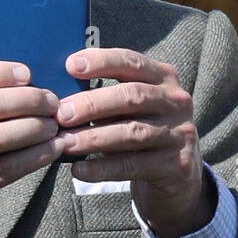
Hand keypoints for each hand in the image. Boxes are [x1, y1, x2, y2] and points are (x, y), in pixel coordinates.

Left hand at [57, 47, 213, 237]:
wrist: (177, 176)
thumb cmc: (141, 132)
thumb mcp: (129, 109)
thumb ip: (105, 97)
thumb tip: (57, 97)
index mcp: (163, 77)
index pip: (131, 62)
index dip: (102, 62)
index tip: (70, 65)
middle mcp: (176, 101)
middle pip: (131, 96)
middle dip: (92, 103)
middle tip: (61, 114)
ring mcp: (180, 133)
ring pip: (132, 132)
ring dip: (93, 137)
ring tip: (64, 143)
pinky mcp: (176, 164)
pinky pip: (133, 165)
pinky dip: (102, 168)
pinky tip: (79, 169)